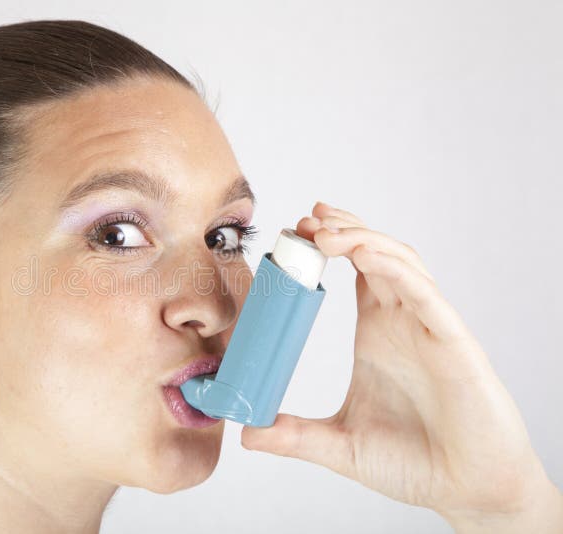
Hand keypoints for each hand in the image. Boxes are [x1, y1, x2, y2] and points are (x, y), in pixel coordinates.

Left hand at [240, 201, 562, 532]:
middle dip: (343, 228)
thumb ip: (294, 435)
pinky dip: (396, 270)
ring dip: (363, 239)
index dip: (328, 246)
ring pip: (400, 262)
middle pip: (375, 253)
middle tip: (306, 219)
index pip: (354, 270)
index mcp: (378, 331)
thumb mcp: (339, 444)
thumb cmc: (414, 463)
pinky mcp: (454, 343)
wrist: (467, 491)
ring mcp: (429, 327)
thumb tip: (246, 434)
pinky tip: (365, 255)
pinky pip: (426, 295)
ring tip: (324, 231)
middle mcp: (403, 320)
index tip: (294, 235)